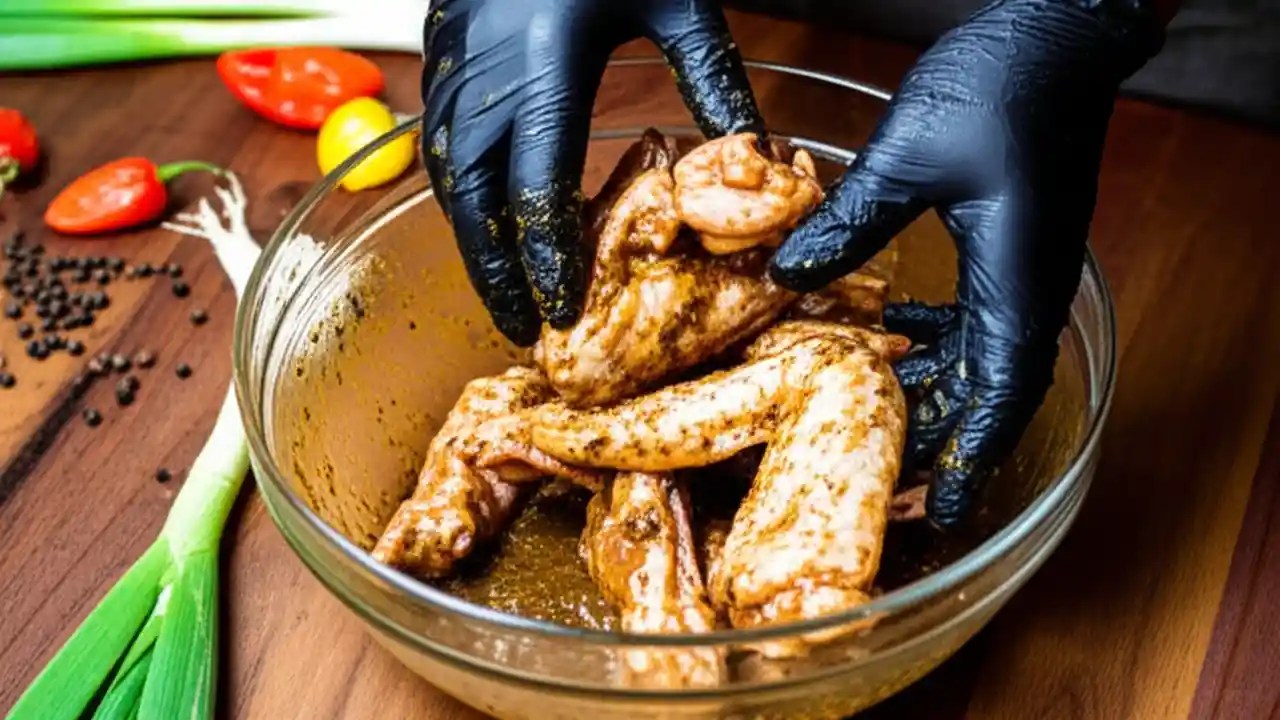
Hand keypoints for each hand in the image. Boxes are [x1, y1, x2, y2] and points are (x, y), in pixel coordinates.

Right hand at [422, 0, 763, 345]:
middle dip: (493, 270)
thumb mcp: (676, 2)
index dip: (546, 259)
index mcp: (543, 67)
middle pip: (475, 201)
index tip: (561, 311)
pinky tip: (480, 213)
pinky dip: (458, 190)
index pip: (536, 188)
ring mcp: (452, 62)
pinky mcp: (440, 49)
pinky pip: (439, 139)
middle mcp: (484, 75)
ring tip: (497, 285)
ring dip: (470, 238)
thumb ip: (711, 76)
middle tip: (520, 324)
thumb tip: (751, 149)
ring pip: (447, 174)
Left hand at [769, 0, 1162, 525]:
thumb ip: (850, 223)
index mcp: (1015, 281)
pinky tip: (891, 334)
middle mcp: (1027, 285)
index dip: (967, 457)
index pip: (998, 394)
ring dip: (933, 388)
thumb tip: (788, 272)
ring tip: (876, 414)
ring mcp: (1023, 264)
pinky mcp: (1012, 241)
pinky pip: (975, 314)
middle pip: (988, 389)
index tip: (937, 508)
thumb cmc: (1001, 87)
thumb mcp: (910, 156)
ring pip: (980, 355)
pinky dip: (934, 338)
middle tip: (889, 479)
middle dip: (941, 438)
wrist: (1059, 32)